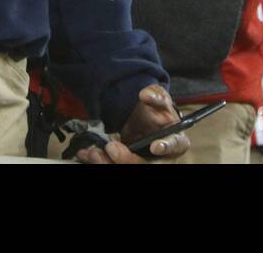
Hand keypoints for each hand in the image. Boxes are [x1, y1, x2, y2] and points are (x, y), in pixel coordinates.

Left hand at [74, 85, 189, 163]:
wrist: (143, 119)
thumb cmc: (157, 111)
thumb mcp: (159, 99)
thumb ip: (156, 96)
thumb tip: (146, 95)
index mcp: (176, 141)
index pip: (174, 145)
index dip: (165, 146)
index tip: (154, 146)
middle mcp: (161, 158)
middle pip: (147, 165)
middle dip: (128, 159)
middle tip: (112, 149)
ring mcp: (143, 163)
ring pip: (128, 167)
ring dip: (108, 162)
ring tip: (94, 152)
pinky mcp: (126, 163)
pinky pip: (113, 165)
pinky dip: (99, 161)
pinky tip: (86, 154)